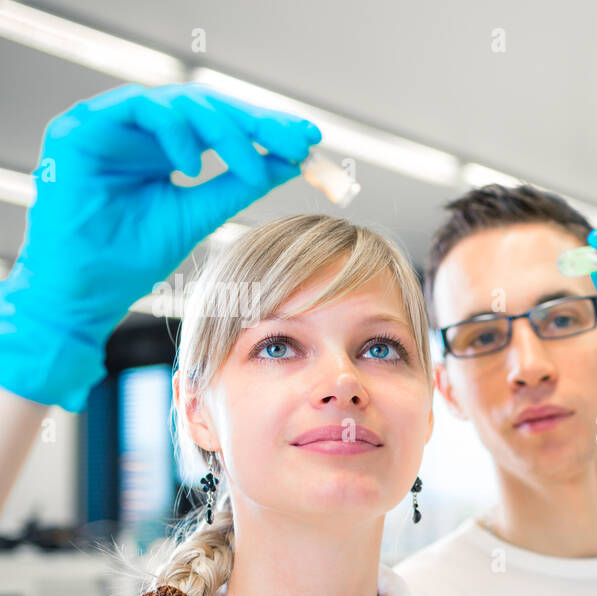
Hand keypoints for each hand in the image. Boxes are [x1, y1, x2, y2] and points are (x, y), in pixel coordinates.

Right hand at [0, 83, 319, 410]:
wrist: (89, 288)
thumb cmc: (137, 256)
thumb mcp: (202, 213)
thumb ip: (241, 183)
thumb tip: (292, 160)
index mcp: (167, 148)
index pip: (224, 125)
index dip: (267, 128)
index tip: (310, 140)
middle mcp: (141, 130)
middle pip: (209, 106)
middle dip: (257, 123)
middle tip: (296, 143)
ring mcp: (112, 124)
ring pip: (181, 102)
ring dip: (225, 130)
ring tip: (249, 168)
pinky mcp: (83, 126)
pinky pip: (140, 107)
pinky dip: (174, 132)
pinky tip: (193, 166)